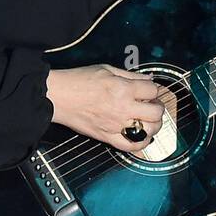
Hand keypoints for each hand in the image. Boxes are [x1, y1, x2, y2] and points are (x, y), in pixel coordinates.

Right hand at [46, 64, 169, 153]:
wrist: (58, 96)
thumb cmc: (78, 81)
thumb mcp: (107, 69)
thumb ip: (131, 75)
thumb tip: (148, 79)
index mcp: (123, 89)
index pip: (152, 90)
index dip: (153, 89)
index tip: (148, 90)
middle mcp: (122, 108)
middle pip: (156, 112)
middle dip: (158, 107)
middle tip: (152, 105)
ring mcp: (116, 125)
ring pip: (149, 130)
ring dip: (154, 125)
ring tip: (149, 120)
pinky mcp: (107, 137)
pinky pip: (132, 146)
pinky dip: (142, 143)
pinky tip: (142, 136)